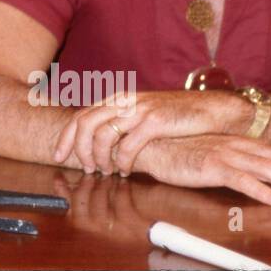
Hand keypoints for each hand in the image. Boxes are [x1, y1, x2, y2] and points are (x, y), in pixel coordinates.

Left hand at [53, 90, 245, 175]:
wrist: (211, 109)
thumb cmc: (176, 115)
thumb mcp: (143, 114)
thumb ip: (121, 122)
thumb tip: (98, 143)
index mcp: (118, 99)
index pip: (81, 116)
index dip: (66, 137)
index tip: (58, 156)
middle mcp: (125, 101)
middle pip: (85, 124)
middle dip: (77, 149)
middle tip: (81, 169)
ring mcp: (139, 110)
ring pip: (103, 135)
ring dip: (99, 158)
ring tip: (103, 172)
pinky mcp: (155, 121)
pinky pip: (128, 145)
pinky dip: (123, 161)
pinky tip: (127, 171)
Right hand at [132, 134, 270, 207]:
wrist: (149, 143)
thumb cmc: (179, 150)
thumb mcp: (214, 154)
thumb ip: (236, 162)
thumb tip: (261, 178)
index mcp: (239, 142)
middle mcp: (236, 145)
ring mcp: (224, 153)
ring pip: (267, 169)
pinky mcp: (210, 165)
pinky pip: (241, 178)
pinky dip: (261, 190)